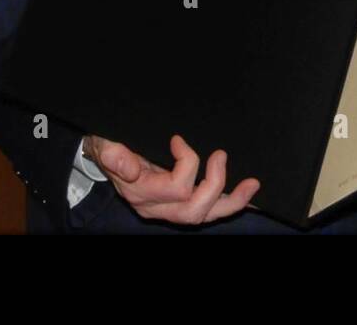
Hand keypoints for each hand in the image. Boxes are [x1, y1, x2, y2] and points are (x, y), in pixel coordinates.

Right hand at [83, 133, 259, 223]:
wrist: (104, 160)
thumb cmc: (108, 149)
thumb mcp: (103, 146)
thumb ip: (111, 154)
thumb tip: (123, 161)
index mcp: (140, 193)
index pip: (174, 188)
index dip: (186, 162)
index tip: (178, 140)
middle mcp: (156, 207)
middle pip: (193, 211)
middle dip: (215, 185)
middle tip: (221, 155)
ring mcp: (169, 209)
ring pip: (204, 216)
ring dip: (232, 202)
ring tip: (252, 184)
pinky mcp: (180, 203)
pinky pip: (208, 211)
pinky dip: (229, 204)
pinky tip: (248, 196)